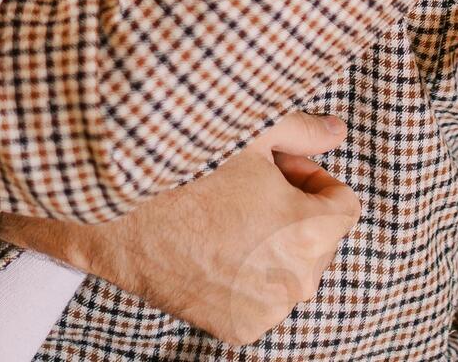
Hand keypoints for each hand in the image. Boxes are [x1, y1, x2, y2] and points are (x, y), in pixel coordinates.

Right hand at [0, 110, 359, 344]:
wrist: (114, 206)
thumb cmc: (184, 162)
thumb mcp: (249, 130)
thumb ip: (303, 131)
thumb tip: (337, 133)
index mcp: (305, 232)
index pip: (344, 205)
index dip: (314, 176)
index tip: (281, 164)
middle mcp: (292, 282)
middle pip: (319, 238)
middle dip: (294, 207)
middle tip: (249, 178)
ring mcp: (262, 311)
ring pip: (291, 268)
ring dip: (272, 240)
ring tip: (226, 207)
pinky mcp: (234, 328)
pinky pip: (262, 295)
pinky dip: (248, 271)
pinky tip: (212, 238)